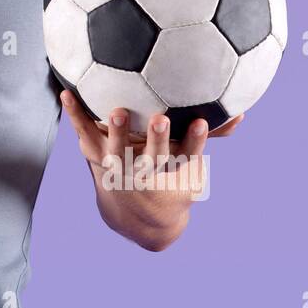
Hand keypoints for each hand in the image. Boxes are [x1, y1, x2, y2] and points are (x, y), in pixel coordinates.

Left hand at [60, 91, 243, 174]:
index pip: (188, 155)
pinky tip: (66, 94)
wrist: (132, 212)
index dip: (194, 141)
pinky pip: (84, 134)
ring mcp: (118, 165)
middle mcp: (145, 170)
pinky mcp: (95, 156)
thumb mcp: (190, 163)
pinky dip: (76, 116)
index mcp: (171, 169)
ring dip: (117, 133)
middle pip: (153, 157)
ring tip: (117, 112)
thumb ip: (211, 135)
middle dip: (157, 139)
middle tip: (161, 120)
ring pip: (117, 151)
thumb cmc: (167, 175)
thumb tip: (241, 113)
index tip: (200, 122)